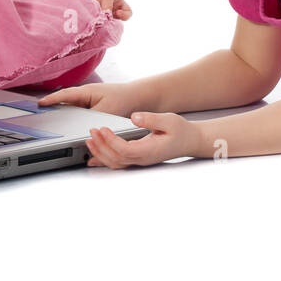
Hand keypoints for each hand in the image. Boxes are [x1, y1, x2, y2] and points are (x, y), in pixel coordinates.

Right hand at [38, 81, 149, 119]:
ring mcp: (89, 102)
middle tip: (39, 116)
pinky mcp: (93, 109)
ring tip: (50, 123)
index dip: (51, 100)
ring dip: (62, 115)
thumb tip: (80, 128)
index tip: (39, 104)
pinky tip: (70, 128)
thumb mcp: (107, 110)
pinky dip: (73, 120)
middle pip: (64, 102)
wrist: (140, 98)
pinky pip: (79, 115)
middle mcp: (86, 95)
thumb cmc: (125, 99)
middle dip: (52, 108)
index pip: (64, 95)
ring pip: (71, 109)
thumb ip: (92, 118)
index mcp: (86, 92)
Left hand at [75, 0, 131, 19]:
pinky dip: (97, 24)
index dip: (125, 15)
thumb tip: (107, 22)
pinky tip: (93, 19)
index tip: (117, 12)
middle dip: (113, 22)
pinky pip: (98, 24)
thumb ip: (108, 8)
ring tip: (98, 18)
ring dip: (104, 23)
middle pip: (118, 21)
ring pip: (107, 25)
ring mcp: (103, 15)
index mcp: (119, 3)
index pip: (128, 13)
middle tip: (106, 19)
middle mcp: (112, 10)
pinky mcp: (94, 18)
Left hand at [84, 112, 200, 168]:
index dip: (111, 141)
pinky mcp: (137, 158)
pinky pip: (117, 163)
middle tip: (92, 131)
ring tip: (90, 139)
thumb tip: (134, 117)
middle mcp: (142, 159)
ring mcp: (139, 160)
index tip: (103, 128)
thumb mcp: (170, 120)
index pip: (125, 150)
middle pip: (116, 158)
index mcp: (149, 150)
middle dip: (101, 146)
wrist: (190, 141)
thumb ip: (152, 119)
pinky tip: (92, 157)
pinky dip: (103, 160)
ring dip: (100, 153)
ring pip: (114, 163)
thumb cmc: (181, 131)